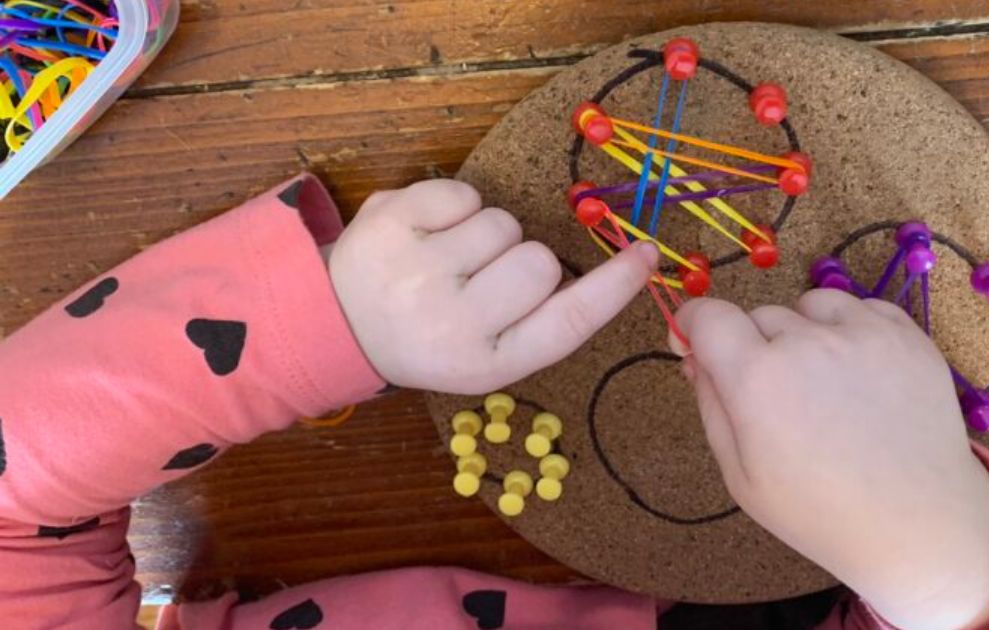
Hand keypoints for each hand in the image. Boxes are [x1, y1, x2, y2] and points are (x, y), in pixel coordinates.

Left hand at [330, 179, 658, 393]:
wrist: (339, 324)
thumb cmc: (433, 337)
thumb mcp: (489, 354)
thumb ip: (547, 320)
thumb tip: (625, 264)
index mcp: (484, 365)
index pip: (566, 324)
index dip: (613, 288)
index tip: (646, 254)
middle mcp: (450, 325)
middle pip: (540, 262)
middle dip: (523, 261)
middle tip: (485, 278)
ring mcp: (414, 273)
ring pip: (502, 222)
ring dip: (486, 232)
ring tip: (449, 258)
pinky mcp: (388, 224)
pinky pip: (462, 192)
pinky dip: (453, 206)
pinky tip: (427, 234)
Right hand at [673, 291, 988, 628]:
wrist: (918, 525)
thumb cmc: (819, 512)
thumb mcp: (741, 476)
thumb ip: (711, 406)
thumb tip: (694, 355)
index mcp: (757, 378)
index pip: (708, 316)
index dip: (693, 324)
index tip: (695, 340)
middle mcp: (808, 341)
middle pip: (758, 316)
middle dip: (753, 347)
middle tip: (777, 397)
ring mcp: (863, 332)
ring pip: (810, 305)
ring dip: (803, 331)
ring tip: (822, 380)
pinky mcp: (906, 335)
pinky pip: (860, 308)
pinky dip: (850, 330)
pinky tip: (858, 374)